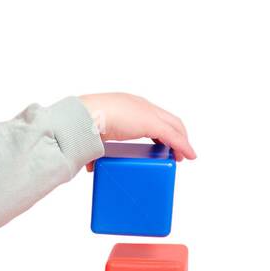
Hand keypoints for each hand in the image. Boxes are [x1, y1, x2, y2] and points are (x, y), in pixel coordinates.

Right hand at [77, 92, 194, 162]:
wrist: (83, 116)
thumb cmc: (82, 124)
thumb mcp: (91, 137)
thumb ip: (95, 148)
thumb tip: (91, 166)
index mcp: (125, 104)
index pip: (151, 115)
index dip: (159, 128)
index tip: (162, 143)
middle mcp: (139, 104)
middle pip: (167, 118)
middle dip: (175, 134)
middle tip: (177, 151)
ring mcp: (146, 112)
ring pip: (174, 126)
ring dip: (181, 141)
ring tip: (183, 155)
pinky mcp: (151, 123)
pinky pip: (173, 136)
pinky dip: (183, 146)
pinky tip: (188, 156)